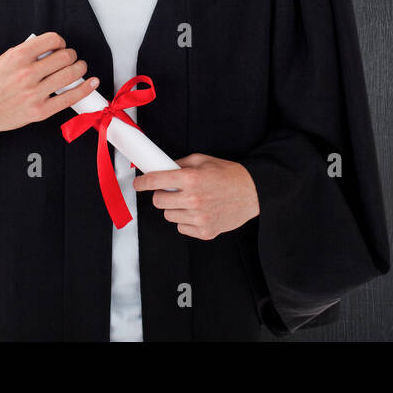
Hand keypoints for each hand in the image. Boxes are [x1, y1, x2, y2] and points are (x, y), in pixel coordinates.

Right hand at [0, 32, 97, 168]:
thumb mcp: (4, 60)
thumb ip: (27, 52)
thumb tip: (51, 47)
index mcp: (17, 57)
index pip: (52, 40)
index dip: (60, 41)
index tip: (60, 46)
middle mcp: (27, 74)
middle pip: (65, 57)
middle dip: (71, 55)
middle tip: (70, 58)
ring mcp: (34, 93)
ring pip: (70, 74)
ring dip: (79, 68)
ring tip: (78, 67)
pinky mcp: (40, 111)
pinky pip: (69, 97)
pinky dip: (85, 88)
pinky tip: (92, 82)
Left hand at [134, 153, 259, 239]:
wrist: (253, 192)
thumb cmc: (230, 175)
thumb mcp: (204, 160)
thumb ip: (181, 164)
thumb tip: (162, 169)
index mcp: (191, 178)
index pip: (156, 181)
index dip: (142, 182)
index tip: (139, 184)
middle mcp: (193, 199)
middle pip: (159, 202)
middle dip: (162, 195)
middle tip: (172, 191)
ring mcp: (199, 217)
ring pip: (169, 216)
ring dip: (175, 208)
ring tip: (190, 201)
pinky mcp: (205, 231)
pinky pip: (182, 227)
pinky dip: (186, 220)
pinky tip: (199, 211)